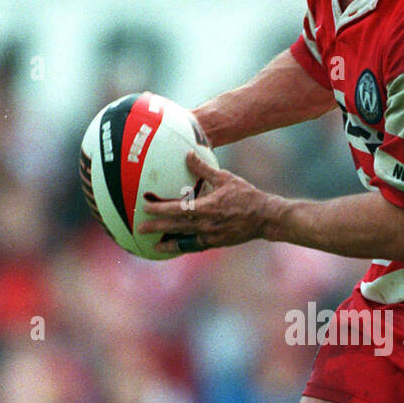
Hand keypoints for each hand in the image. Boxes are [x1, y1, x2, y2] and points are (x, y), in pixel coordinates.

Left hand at [138, 151, 270, 253]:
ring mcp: (210, 236)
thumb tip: (188, 154)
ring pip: (184, 240)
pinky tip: (174, 248)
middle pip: (175, 227)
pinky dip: (183, 247)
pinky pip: (195, 246)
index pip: (178, 209)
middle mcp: (206, 224)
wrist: (265, 218)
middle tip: (139, 228)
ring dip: (167, 242)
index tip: (145, 206)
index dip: (160, 208)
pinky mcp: (216, 243)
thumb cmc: (246, 196)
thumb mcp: (225, 178)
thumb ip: (204, 169)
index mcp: (207, 208)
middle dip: (156, 228)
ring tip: (153, 244)